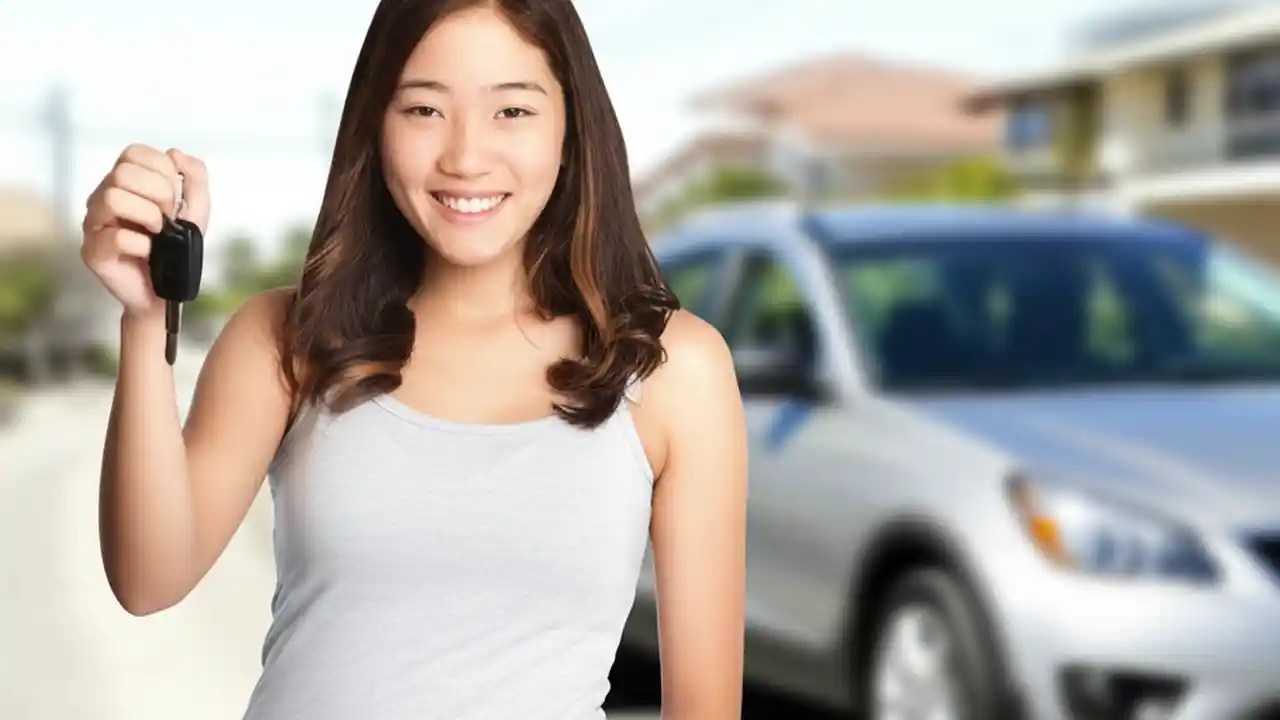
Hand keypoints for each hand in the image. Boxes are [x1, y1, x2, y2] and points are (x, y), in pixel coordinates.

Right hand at [80, 144, 210, 320]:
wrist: (167, 291)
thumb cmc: (176, 246)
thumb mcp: (197, 207)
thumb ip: (194, 176)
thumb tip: (174, 153)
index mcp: (125, 181)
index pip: (134, 153)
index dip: (161, 172)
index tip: (173, 197)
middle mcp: (104, 196)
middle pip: (123, 173)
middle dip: (158, 194)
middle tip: (167, 218)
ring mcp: (94, 223)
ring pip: (113, 198)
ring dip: (148, 216)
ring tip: (157, 233)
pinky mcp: (93, 252)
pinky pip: (116, 237)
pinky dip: (142, 244)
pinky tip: (148, 252)